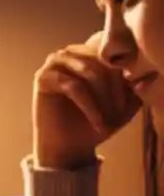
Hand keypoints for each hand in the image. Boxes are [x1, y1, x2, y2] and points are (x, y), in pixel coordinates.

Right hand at [33, 31, 140, 168]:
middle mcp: (73, 51)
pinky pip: (74, 87)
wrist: (68, 147)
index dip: (128, 69)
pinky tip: (99, 123)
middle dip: (117, 90)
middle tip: (122, 114)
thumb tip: (152, 76)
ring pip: (90, 72)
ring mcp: (55, 62)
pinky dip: (90, 107)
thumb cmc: (95, 122)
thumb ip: (137, 89)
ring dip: (104, 99)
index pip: (115, 48)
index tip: (135, 93)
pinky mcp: (43, 77)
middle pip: (104, 60)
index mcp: (91, 51)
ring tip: (110, 121)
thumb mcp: (124, 104)